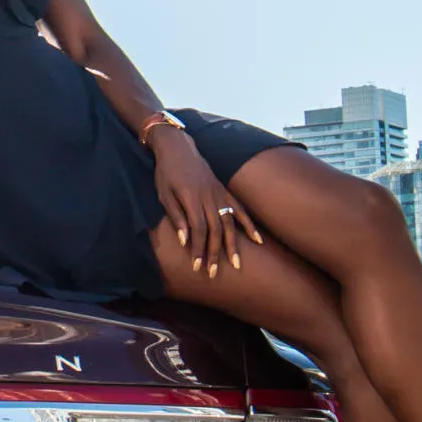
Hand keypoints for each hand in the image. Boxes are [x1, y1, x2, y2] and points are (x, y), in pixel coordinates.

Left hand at [149, 129, 262, 280]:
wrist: (179, 148)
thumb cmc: (167, 172)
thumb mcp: (163, 194)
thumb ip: (175, 217)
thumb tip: (185, 241)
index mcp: (191, 198)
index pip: (198, 230)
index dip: (198, 249)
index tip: (196, 266)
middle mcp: (209, 197)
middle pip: (215, 230)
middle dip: (214, 253)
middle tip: (213, 273)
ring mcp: (219, 194)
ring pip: (229, 223)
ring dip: (233, 245)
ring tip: (237, 265)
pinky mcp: (224, 191)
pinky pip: (240, 210)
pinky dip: (249, 225)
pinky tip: (258, 240)